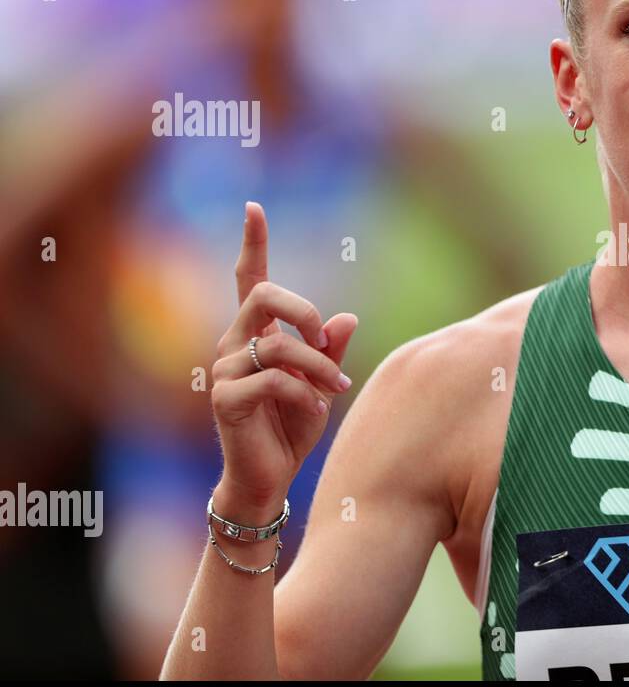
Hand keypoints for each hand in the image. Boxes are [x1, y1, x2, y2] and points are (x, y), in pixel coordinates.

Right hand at [210, 202, 357, 509]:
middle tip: (326, 342)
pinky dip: (304, 393)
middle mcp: (232, 344)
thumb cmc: (292, 427)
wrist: (269, 478)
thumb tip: (347, 318)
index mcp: (254, 334)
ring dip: (318, 367)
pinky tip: (315, 410)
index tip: (255, 207)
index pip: (250, 279)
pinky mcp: (225, 399)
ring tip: (334, 390)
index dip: (253, 243)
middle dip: (304, 311)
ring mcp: (223, 370)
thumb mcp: (320, 383)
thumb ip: (329, 351)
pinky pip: (274, 379)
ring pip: (278, 345)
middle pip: (264, 296)